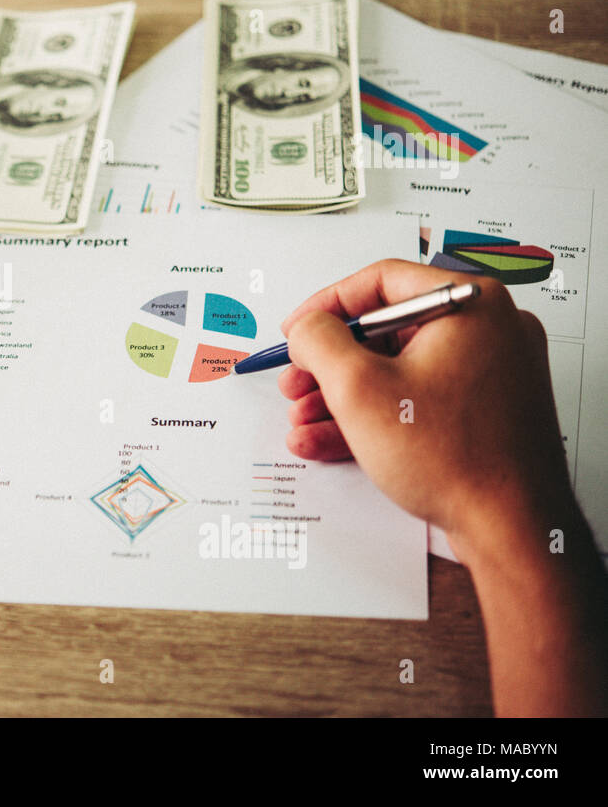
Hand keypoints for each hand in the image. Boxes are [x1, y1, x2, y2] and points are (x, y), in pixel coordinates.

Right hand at [277, 259, 571, 553]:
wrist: (511, 529)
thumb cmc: (457, 459)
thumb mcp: (358, 388)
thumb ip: (318, 341)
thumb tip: (307, 327)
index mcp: (470, 305)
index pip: (381, 280)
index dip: (326, 306)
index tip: (299, 329)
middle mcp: (489, 330)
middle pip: (386, 330)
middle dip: (329, 363)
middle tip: (299, 381)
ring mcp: (491, 371)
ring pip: (397, 369)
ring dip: (342, 395)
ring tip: (305, 419)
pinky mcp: (485, 410)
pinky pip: (417, 399)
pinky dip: (375, 415)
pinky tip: (331, 438)